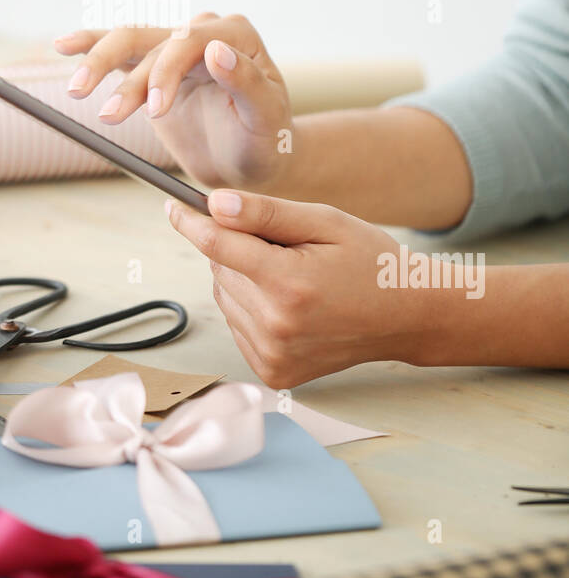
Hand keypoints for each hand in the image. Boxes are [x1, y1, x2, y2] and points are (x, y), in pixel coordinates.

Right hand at [54, 13, 291, 192]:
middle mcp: (204, 32)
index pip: (191, 40)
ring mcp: (176, 46)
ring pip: (129, 42)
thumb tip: (216, 50)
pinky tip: (63, 47)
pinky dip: (90, 48)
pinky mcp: (153, 66)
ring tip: (77, 91)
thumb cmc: (267, 139)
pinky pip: (119, 53)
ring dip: (99, 63)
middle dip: (123, 67)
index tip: (154, 110)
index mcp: (236, 36)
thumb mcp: (266, 117)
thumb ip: (246, 82)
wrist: (251, 159)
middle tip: (106, 108)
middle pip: (153, 37)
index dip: (167, 71)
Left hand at [167, 188, 428, 386]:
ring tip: (291, 275)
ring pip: (224, 297)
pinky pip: (237, 325)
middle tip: (280, 245)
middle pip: (220, 269)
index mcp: (289, 284)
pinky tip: (288, 303)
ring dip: (242, 278)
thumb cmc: (369, 262)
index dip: (191, 221)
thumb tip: (215, 205)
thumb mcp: (324, 222)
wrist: (405, 318)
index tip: (172, 205)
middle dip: (236, 247)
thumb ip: (266, 213)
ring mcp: (273, 356)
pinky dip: (250, 307)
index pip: (217, 246)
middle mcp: (276, 326)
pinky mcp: (273, 372)